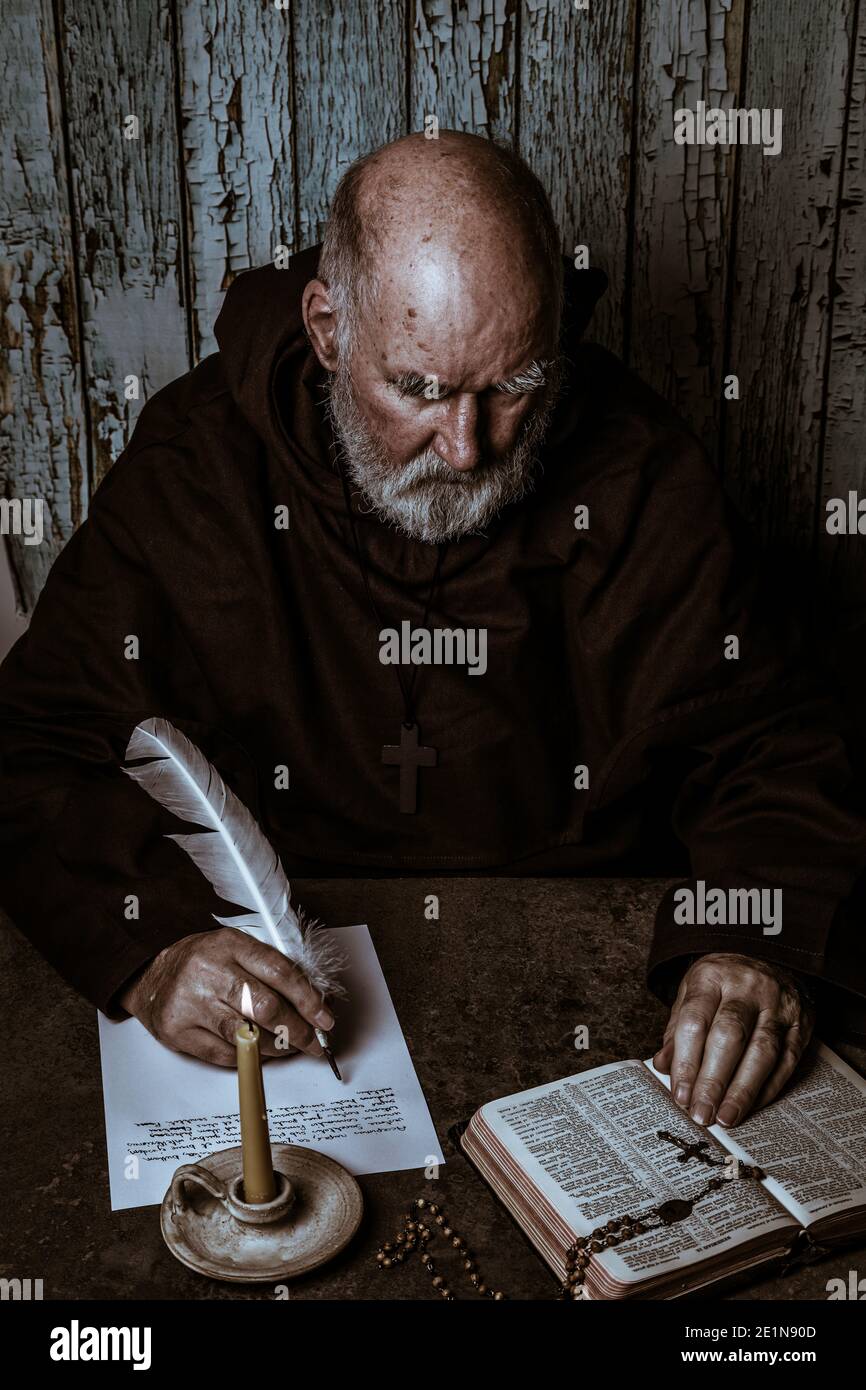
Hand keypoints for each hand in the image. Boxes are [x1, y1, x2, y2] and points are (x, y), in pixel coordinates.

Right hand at [116, 928, 333, 1066]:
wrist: (151, 976)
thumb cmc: (202, 963)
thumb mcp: (235, 950)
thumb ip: (271, 970)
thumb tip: (313, 1004)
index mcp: (229, 945)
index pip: (279, 972)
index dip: (308, 999)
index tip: (325, 1019)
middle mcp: (209, 972)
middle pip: (265, 1007)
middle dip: (298, 1029)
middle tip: (314, 1042)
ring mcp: (192, 1003)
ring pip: (247, 1035)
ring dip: (277, 1047)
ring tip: (289, 1047)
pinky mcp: (179, 1032)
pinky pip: (224, 1055)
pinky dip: (249, 1057)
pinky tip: (260, 1052)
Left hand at [652, 951, 814, 1127]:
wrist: (767, 958)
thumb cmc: (722, 983)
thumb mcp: (692, 992)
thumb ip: (677, 1029)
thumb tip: (662, 1067)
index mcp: (711, 977)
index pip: (695, 1021)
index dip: (686, 1062)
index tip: (680, 1095)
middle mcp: (747, 987)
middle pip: (729, 1037)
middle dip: (713, 1081)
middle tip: (701, 1113)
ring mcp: (778, 1004)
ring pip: (762, 1051)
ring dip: (743, 1090)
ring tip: (726, 1118)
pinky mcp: (800, 1023)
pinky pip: (787, 1060)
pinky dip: (768, 1087)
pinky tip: (752, 1106)